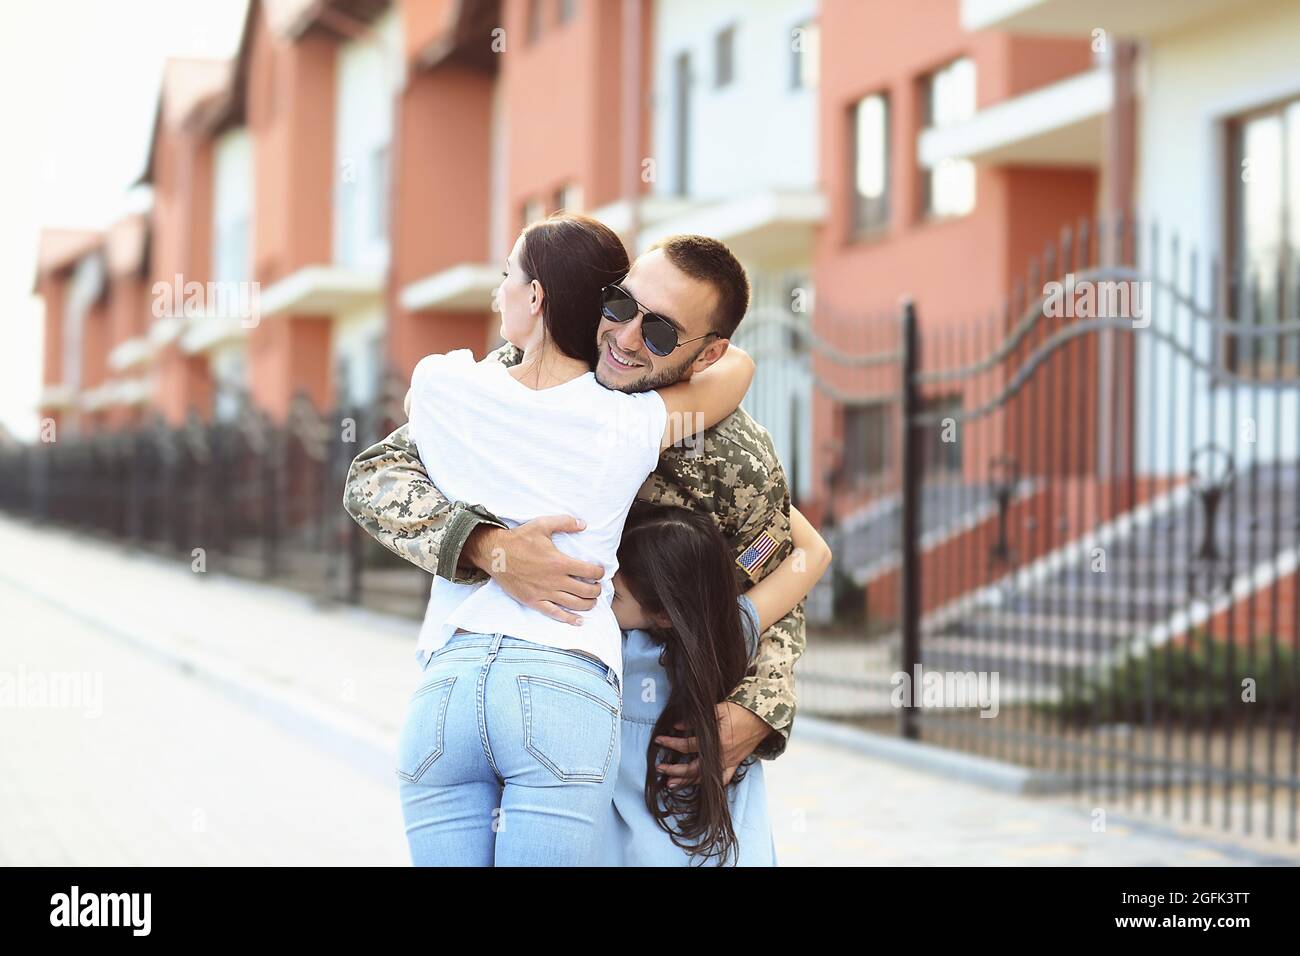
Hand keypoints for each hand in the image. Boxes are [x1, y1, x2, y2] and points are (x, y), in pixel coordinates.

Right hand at [463, 516, 603, 624]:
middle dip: (596, 590)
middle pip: (585, 590)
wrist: (496, 554)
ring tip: (592, 601)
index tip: (600, 571)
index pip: (589, 571)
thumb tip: (584, 524)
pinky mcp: (534, 601)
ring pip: (574, 604)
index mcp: (560, 562)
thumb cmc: (519, 539)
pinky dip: (569, 619)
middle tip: (597, 587)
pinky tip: (579, 621)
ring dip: (588, 604)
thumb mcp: (543, 524)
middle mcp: (555, 580)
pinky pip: (555, 613)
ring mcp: (545, 593)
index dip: (599, 572)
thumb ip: (565, 522)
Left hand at [654, 702, 769, 787]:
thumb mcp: (716, 710)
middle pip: (693, 768)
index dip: (671, 743)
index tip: (658, 740)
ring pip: (704, 778)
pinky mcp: (735, 765)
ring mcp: (729, 763)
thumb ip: (696, 720)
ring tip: (670, 784)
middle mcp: (721, 756)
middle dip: (674, 770)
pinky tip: (698, 788)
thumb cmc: (739, 710)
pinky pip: (721, 780)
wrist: (762, 717)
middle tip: (659, 768)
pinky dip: (709, 785)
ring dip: (686, 782)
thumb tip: (677, 726)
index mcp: (716, 741)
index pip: (687, 745)